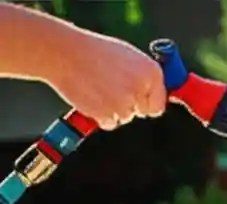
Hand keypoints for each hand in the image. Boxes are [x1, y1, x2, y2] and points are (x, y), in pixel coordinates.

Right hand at [47, 29, 165, 130]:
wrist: (64, 53)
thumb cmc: (94, 52)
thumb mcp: (128, 57)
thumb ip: (143, 77)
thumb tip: (153, 94)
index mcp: (152, 72)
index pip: (159, 102)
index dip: (147, 101)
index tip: (139, 100)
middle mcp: (142, 88)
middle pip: (142, 111)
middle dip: (130, 105)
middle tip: (111, 89)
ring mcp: (125, 102)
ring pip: (125, 117)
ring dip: (112, 109)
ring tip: (97, 87)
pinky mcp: (108, 114)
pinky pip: (109, 123)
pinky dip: (100, 115)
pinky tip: (90, 96)